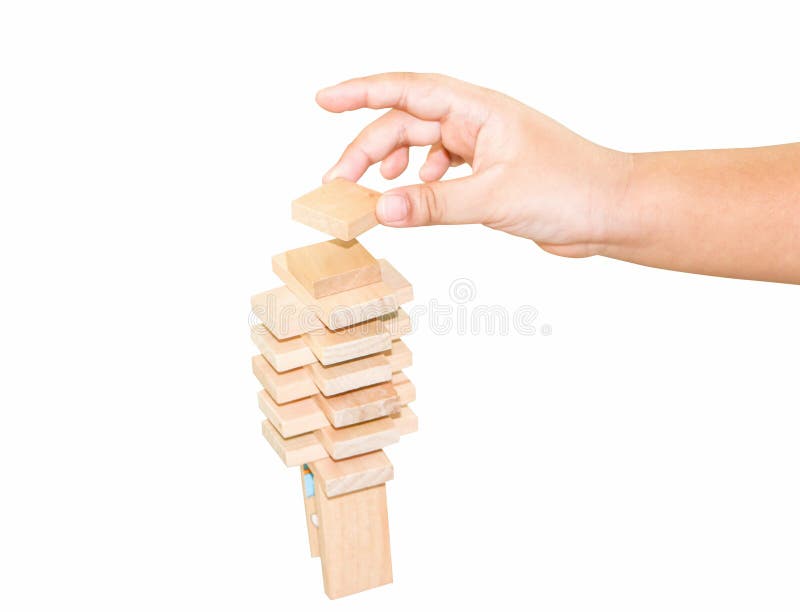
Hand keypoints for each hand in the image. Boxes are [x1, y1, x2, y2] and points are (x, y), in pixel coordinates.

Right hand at [316, 72, 632, 257]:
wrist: (611, 212)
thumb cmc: (571, 189)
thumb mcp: (494, 197)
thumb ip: (434, 204)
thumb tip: (381, 210)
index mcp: (479, 109)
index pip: (409, 91)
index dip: (362, 92)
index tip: (324, 99)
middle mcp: (477, 122)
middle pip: (406, 125)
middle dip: (367, 149)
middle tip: (338, 183)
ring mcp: (482, 148)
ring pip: (420, 149)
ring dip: (391, 168)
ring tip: (369, 193)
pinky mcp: (488, 175)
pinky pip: (439, 173)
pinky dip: (419, 184)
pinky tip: (414, 198)